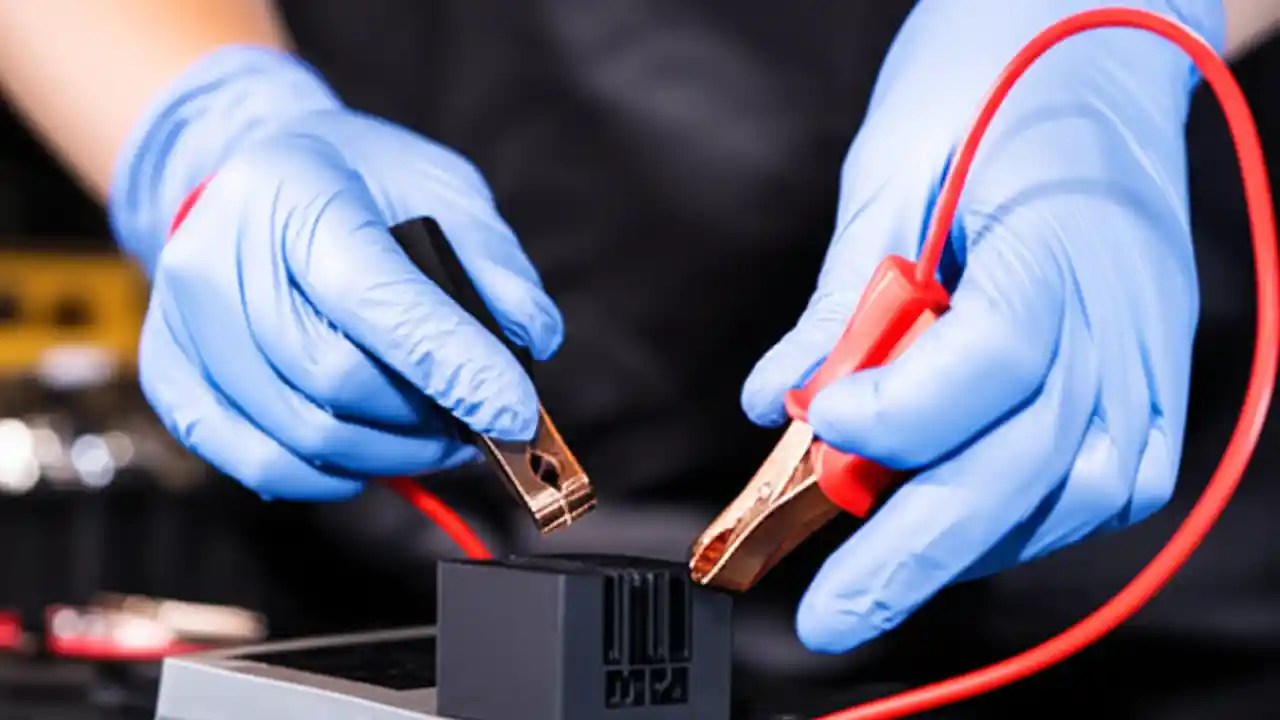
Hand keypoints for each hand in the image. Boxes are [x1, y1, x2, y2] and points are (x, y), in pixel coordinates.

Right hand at [111, 47, 561, 500]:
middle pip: (337, 380)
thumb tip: (531, 342)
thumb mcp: (441, 186)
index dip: (455, 368)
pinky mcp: (169, 373)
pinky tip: (366, 452)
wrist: (252, 171)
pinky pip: (252, 461)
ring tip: (432, 437)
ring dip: (388, 455)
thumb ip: (494, 262)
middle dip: (426, 420)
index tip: (515, 415)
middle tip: (476, 424)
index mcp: (298, 192)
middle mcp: (221, 255)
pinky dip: (325, 477)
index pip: (380, 302)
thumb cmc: (356, 182)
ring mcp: (184, 320)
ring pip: (301, 433)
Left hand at [741, 0, 1225, 652]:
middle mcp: (1124, 305)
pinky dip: (1023, 518)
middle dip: (917, 551)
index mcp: (1060, 233)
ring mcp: (1150, 346)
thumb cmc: (993, 76)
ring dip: (973, 541)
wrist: (1100, 31)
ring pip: (1077, 493)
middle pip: (1030, 460)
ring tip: (882, 565)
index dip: (906, 414)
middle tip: (832, 614)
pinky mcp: (1154, 372)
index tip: (824, 430)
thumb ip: (841, 299)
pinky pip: (1103, 484)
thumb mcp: (894, 167)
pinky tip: (956, 518)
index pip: (997, 358)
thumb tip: (778, 403)